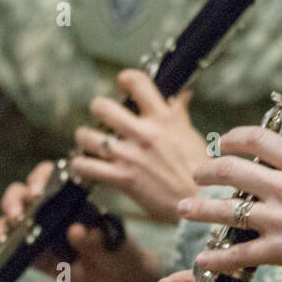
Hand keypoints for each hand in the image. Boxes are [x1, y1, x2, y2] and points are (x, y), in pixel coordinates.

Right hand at [0, 161, 161, 281]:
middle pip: (25, 193)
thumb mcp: (113, 244)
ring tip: (0, 235)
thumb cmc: (119, 250)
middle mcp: (52, 209)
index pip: (52, 177)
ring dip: (2, 222)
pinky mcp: (34, 255)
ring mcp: (40, 231)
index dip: (41, 179)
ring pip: (12, 218)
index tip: (37, 191)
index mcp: (72, 197)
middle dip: (16, 199)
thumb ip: (95, 238)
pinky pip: (12, 248)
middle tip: (17, 214)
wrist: (121, 278)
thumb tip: (75, 231)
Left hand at [70, 70, 209, 222]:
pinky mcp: (122, 179)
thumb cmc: (198, 168)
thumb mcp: (190, 134)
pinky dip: (80, 165)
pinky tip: (85, 165)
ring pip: (88, 136)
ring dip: (85, 137)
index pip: (137, 82)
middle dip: (98, 109)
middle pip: (102, 107)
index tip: (121, 87)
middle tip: (102, 118)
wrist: (200, 201)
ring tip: (89, 141)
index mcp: (163, 118)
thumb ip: (179, 113)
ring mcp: (130, 156)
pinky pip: (87, 167)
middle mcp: (144, 133)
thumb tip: (183, 94)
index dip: (124, 79)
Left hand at [176, 126, 281, 271]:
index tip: (224, 141)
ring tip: (183, 208)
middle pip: (233, 170)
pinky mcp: (276, 250)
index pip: (258, 138)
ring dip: (199, 208)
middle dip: (208, 171)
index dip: (234, 137)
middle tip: (196, 174)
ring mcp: (278, 219)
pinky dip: (217, 258)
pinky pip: (238, 254)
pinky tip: (202, 258)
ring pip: (226, 209)